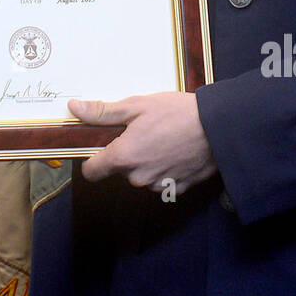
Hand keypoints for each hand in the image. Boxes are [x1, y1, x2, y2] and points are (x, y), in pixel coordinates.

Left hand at [72, 93, 216, 195]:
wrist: (219, 128)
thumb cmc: (178, 113)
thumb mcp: (137, 105)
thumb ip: (103, 112)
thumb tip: (75, 108)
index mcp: (124, 156)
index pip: (92, 171)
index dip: (92, 159)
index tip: (100, 146)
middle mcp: (138, 177)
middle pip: (119, 170)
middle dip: (126, 153)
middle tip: (142, 131)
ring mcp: (159, 185)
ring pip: (141, 175)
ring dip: (146, 161)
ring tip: (162, 138)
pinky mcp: (177, 189)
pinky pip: (161, 181)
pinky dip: (164, 168)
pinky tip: (175, 150)